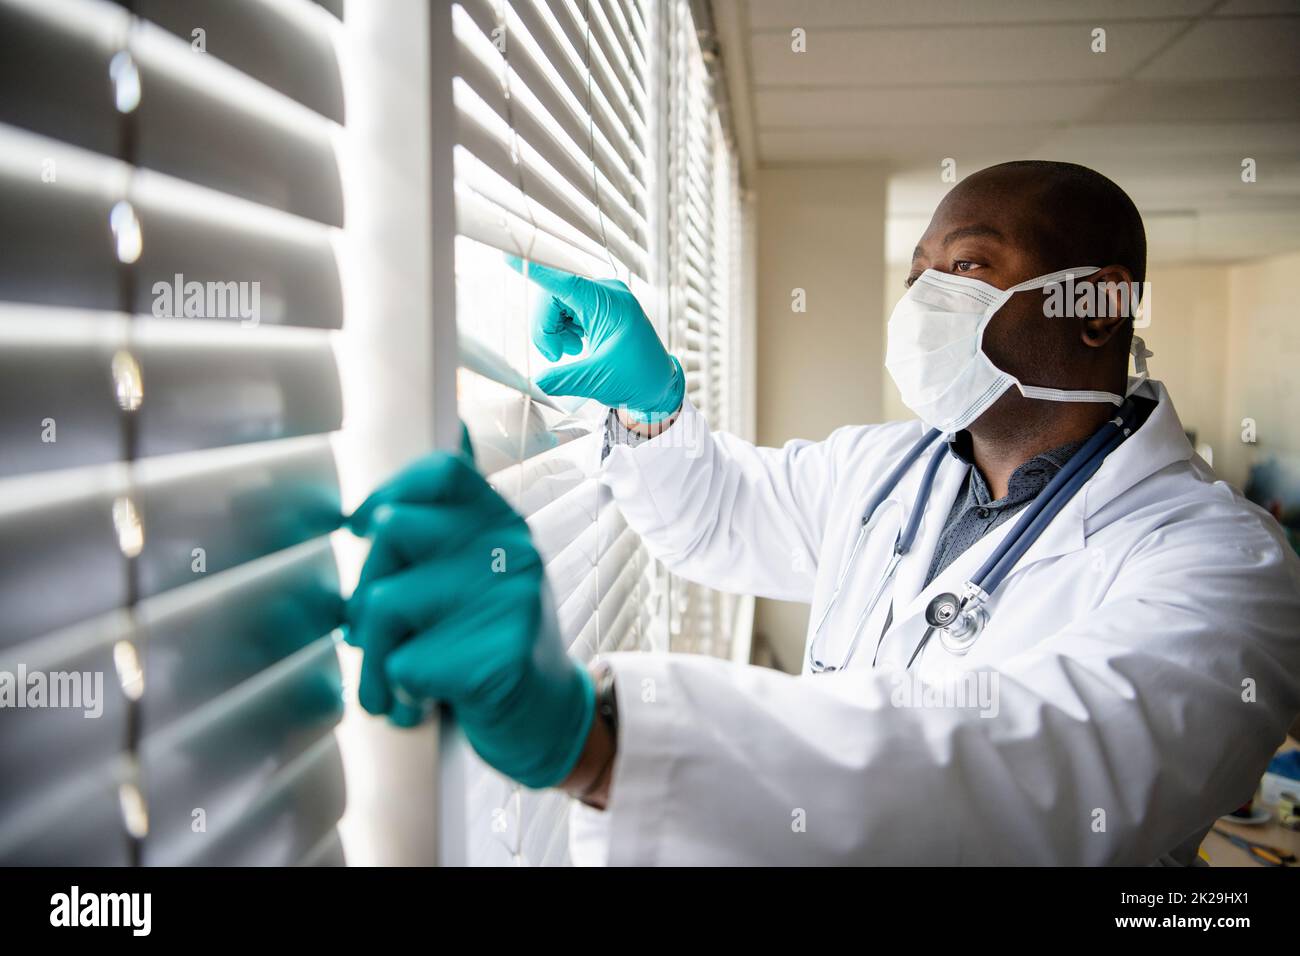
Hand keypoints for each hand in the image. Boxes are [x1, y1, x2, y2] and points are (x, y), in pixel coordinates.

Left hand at [345, 442, 594, 788]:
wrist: (548, 720)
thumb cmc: (494, 647)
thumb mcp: (477, 579)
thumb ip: (437, 543)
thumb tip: (366, 517)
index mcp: (503, 525)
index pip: (441, 472)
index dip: (389, 492)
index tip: (363, 529)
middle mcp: (511, 551)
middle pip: (392, 531)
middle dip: (363, 591)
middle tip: (372, 636)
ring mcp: (509, 600)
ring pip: (383, 603)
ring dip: (370, 657)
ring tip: (390, 683)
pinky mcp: (498, 657)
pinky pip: (402, 663)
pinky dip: (396, 694)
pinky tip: (421, 706)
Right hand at [508, 257, 683, 422]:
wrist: (659, 385)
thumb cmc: (640, 378)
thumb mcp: (598, 380)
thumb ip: (563, 379)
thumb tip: (538, 381)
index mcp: (609, 304)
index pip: (565, 282)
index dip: (536, 272)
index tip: (509, 256)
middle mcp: (606, 295)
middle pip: (556, 295)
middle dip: (546, 325)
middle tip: (554, 355)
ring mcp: (604, 300)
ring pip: (559, 302)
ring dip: (555, 328)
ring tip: (569, 352)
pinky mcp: (601, 309)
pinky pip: (569, 309)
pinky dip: (563, 328)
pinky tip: (574, 346)